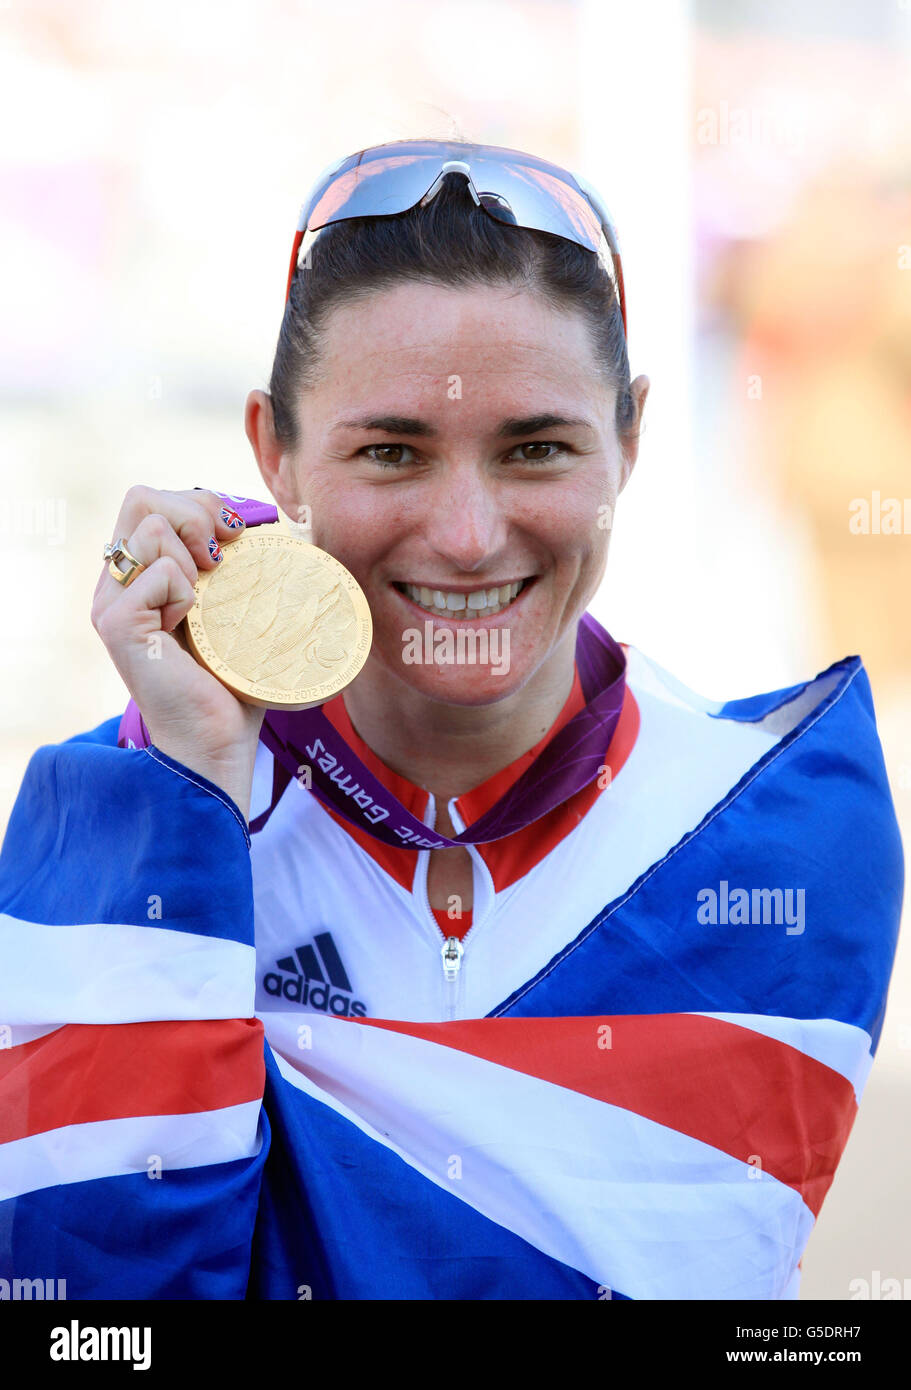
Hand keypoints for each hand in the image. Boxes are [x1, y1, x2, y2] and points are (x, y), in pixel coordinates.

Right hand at [92, 486, 264, 818]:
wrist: (217, 742)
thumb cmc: (234, 684)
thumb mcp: (238, 611)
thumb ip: (239, 569)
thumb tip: (278, 525)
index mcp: (139, 576)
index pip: (151, 502)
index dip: (198, 502)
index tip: (237, 535)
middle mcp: (117, 585)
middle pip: (140, 498)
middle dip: (196, 510)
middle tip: (226, 554)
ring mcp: (112, 604)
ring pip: (149, 525)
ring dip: (194, 547)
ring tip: (210, 593)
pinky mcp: (117, 625)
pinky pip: (160, 570)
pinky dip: (188, 588)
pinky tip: (193, 623)